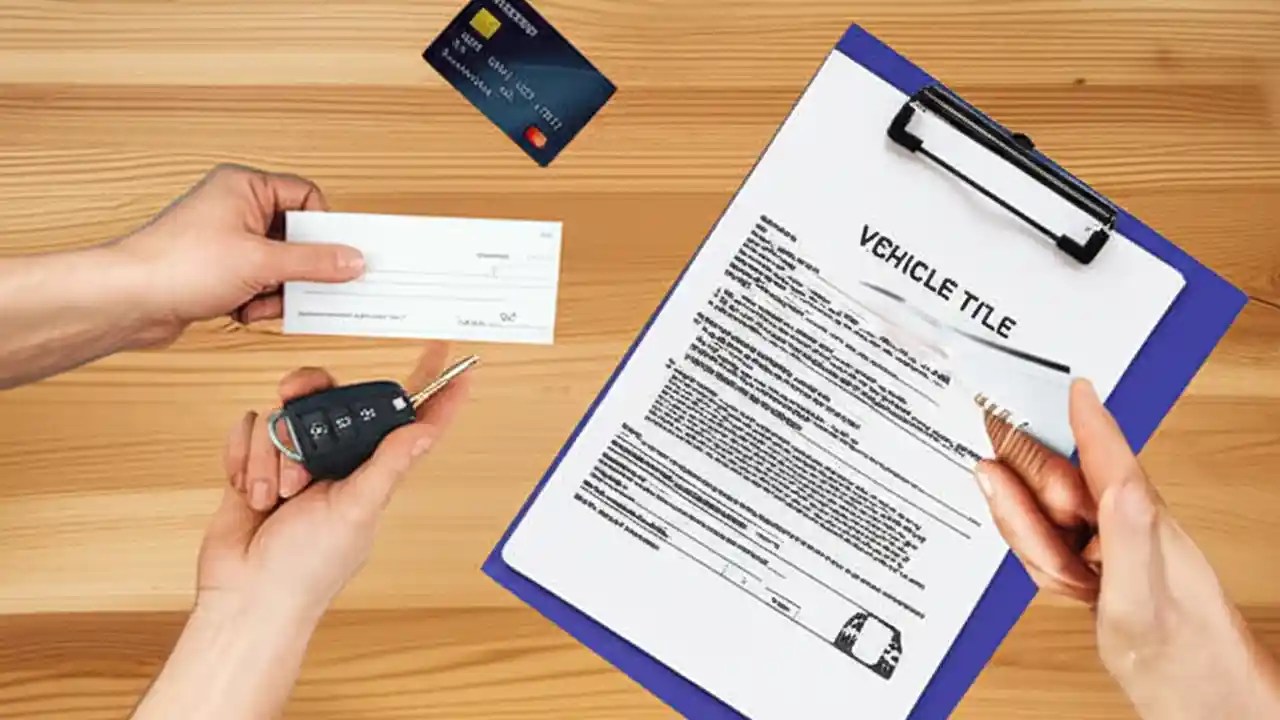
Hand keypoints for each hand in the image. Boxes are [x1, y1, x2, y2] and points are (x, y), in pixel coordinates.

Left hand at [113, 163, 363, 343]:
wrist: (128, 300)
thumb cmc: (176, 266)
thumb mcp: (261, 262)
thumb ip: (314, 262)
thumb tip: (351, 259)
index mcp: (245, 186)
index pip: (305, 195)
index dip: (323, 227)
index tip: (338, 254)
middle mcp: (235, 207)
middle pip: (295, 235)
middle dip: (300, 268)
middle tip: (308, 285)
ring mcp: (227, 239)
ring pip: (280, 264)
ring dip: (278, 289)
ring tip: (261, 301)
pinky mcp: (219, 269)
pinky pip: (260, 282)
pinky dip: (259, 300)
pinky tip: (244, 309)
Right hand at [198, 342, 471, 620]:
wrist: (244, 595)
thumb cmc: (306, 570)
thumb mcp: (357, 512)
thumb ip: (388, 466)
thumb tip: (424, 431)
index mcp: (372, 471)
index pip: (408, 419)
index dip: (430, 386)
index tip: (446, 353)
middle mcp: (337, 461)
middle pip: (334, 397)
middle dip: (310, 399)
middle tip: (298, 397)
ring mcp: (295, 460)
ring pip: (285, 413)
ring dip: (273, 452)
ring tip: (278, 494)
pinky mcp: (258, 464)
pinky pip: (251, 428)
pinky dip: (245, 457)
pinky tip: (251, 489)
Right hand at [975, 380, 1279, 718]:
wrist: (1198, 697)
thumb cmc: (1182, 654)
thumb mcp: (1142, 596)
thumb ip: (1126, 535)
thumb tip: (1119, 476)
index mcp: (1142, 519)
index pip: (1108, 455)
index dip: (1087, 419)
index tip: (1074, 384)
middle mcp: (1128, 521)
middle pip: (1059, 484)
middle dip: (1033, 513)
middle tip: (1037, 535)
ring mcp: (1112, 541)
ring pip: (1047, 517)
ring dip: (1039, 549)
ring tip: (1069, 583)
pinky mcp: (1100, 562)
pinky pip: (1050, 545)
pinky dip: (1043, 563)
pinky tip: (1068, 587)